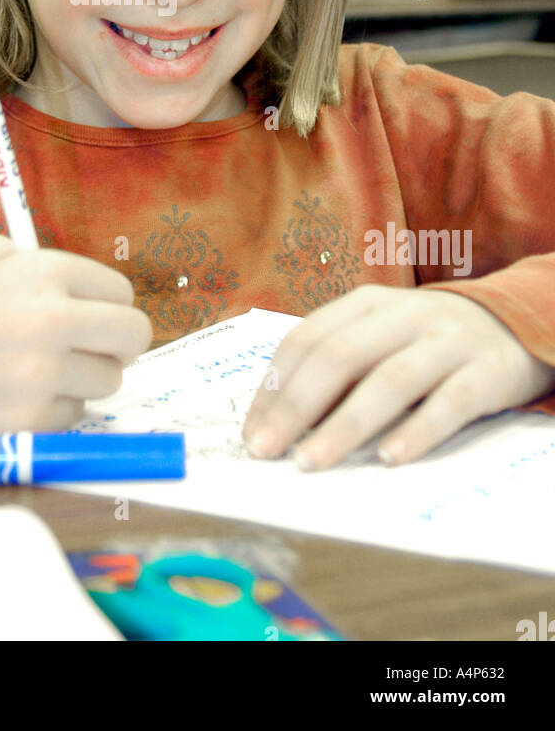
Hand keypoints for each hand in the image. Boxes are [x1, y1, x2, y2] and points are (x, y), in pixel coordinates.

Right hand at [0, 235, 152, 430]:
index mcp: (44, 273)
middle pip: (132, 337)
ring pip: (105, 381)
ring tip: (37, 369)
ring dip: (81, 378)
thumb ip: (41, 262)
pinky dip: (51, 408)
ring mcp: (39, 374)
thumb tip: (93, 286)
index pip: (121, 293)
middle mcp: (48, 321)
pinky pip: (70, 415)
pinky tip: (13, 394)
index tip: (93, 315)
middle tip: (94, 347)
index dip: (107, 305)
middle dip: (117, 343)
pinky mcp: (27, 419)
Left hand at [241, 284, 554, 469]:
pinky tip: (389, 459)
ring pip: (390, 381)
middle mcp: (404, 315)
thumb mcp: (379, 336)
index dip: (274, 386)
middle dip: (296, 406)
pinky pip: (449, 402)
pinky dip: (417, 431)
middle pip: (340, 356)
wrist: (515, 324)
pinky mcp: (486, 372)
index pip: (307, 339)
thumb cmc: (425, 342)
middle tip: (267, 452)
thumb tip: (280, 422)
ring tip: (312, 463)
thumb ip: (338, 367)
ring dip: (345, 425)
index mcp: (367, 302)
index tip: (251, 432)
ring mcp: (447, 341)